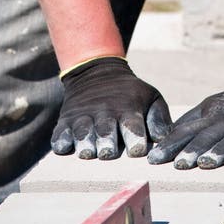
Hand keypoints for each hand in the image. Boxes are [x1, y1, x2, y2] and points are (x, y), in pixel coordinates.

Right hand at [51, 57, 171, 159]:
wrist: (97, 71)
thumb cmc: (129, 93)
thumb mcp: (150, 97)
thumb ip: (159, 119)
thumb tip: (163, 140)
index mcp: (128, 109)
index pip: (133, 127)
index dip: (135, 140)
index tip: (137, 150)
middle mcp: (105, 113)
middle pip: (106, 132)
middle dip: (107, 143)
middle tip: (108, 151)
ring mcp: (83, 117)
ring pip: (83, 132)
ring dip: (85, 142)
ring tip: (87, 152)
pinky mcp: (65, 121)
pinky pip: (61, 133)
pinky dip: (61, 140)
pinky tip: (62, 147)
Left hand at [147, 62, 223, 168]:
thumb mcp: (211, 107)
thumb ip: (191, 122)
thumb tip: (163, 138)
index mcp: (212, 115)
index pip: (188, 131)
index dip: (171, 145)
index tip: (154, 160)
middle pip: (209, 136)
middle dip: (194, 149)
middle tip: (179, 165)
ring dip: (220, 151)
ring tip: (206, 163)